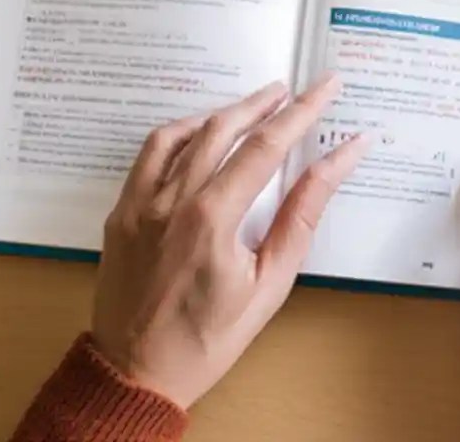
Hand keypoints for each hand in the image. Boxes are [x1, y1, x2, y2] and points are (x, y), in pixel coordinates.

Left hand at [91, 74, 368, 407]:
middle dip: (265, 103)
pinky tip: (201, 131)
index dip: (302, 111)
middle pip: (224, 128)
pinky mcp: (121, 212)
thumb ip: (303, 214)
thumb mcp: (271, 281)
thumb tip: (338, 162)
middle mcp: (171, 200)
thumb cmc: (210, 337)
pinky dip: (180, 133)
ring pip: (183, 133)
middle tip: (295, 89)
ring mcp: (140, 203)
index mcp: (213, 218)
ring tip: (254, 104)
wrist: (137, 372)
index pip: (266, 146)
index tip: (326, 87)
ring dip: (223, 112)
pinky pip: (149, 154)